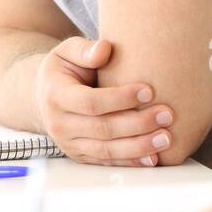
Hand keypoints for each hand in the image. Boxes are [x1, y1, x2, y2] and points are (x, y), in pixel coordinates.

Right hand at [35, 37, 173, 166]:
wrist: (45, 96)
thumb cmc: (64, 70)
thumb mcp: (67, 52)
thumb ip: (84, 49)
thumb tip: (104, 49)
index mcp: (57, 96)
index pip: (91, 102)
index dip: (121, 98)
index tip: (149, 91)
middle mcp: (60, 125)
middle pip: (103, 129)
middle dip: (138, 124)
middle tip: (167, 115)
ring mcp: (70, 144)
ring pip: (107, 151)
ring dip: (139, 147)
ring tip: (166, 138)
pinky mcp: (81, 156)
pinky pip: (108, 163)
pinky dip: (131, 162)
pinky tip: (153, 158)